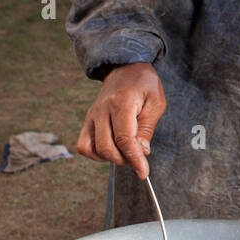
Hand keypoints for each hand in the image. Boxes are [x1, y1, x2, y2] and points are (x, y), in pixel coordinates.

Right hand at [76, 62, 166, 178]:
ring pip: (94, 149)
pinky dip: (96, 154)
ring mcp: (92, 115)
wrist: (125, 68)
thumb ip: (147, 128)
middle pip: (107, 147)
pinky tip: (112, 150)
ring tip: (127, 152)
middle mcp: (102, 110)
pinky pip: (84, 145)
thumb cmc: (144, 84)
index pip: (124, 138)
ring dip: (111, 158)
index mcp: (121, 103)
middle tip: (139, 157)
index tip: (144, 172)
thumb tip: (141, 152)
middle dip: (125, 159)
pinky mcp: (88, 120)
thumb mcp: (156, 102)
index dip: (134, 159)